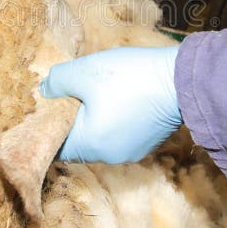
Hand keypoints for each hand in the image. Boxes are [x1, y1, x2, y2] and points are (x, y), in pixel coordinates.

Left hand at [39, 46, 181, 163]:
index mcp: (90, 145)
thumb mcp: (84, 71)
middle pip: (77, 141)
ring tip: (97, 90)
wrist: (182, 81)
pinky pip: (120, 133)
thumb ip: (57, 81)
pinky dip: (114, 118)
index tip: (47, 103)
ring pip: (99, 136)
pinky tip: (120, 96)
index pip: (55, 145)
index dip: (48, 124)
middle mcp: (108, 156)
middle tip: (71, 90)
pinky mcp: (146, 142)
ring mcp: (130, 151)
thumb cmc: (130, 78)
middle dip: (71, 117)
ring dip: (94, 117)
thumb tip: (44, 90)